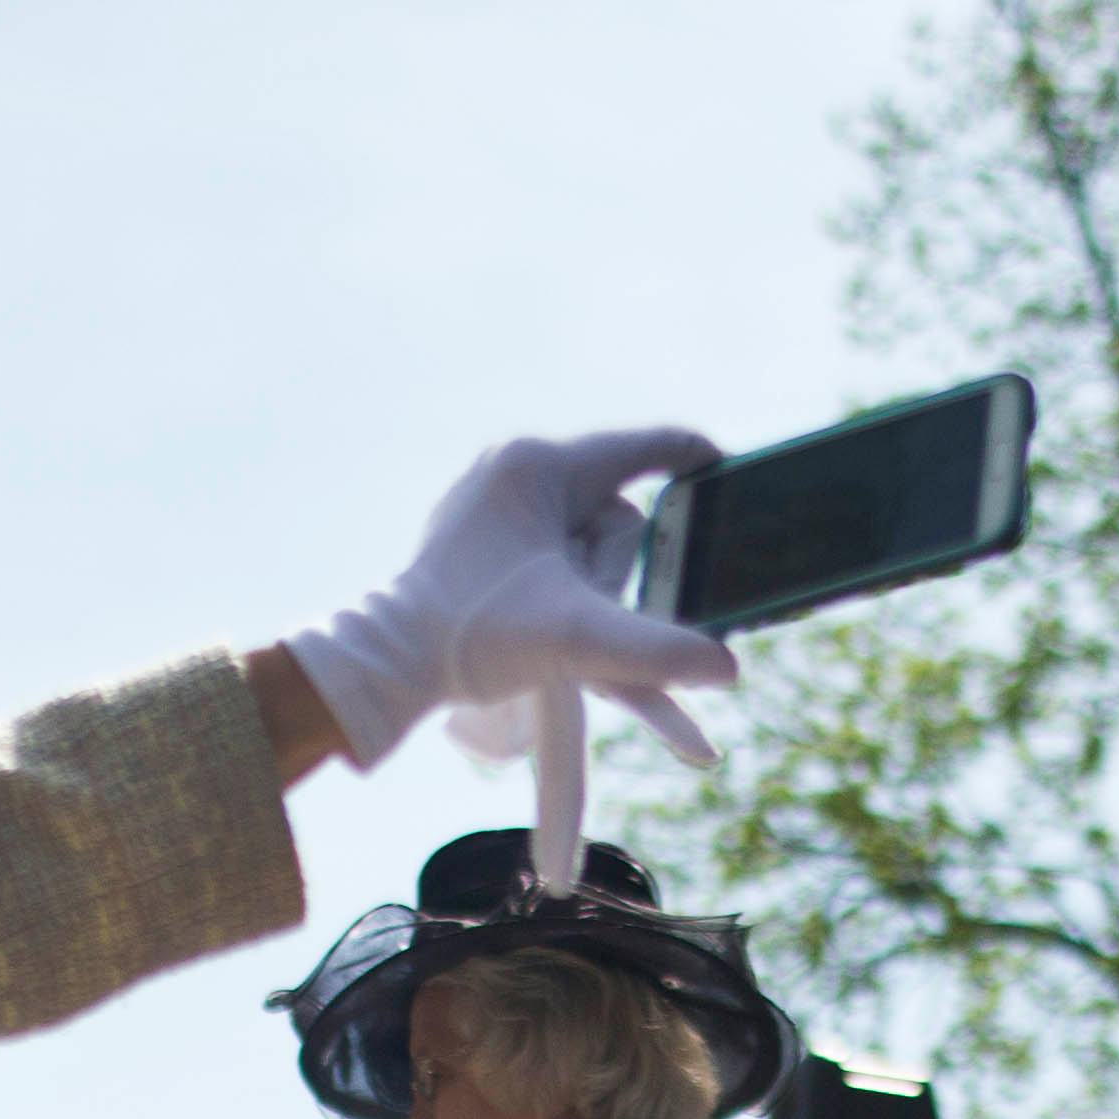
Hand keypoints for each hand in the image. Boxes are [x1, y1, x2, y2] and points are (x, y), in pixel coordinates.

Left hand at [281, 430, 740, 771]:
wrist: (391, 663)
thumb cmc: (477, 639)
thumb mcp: (577, 642)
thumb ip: (658, 651)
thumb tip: (727, 670)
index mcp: (539, 465)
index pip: (639, 448)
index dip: (691, 458)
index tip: (726, 467)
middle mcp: (513, 464)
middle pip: (613, 509)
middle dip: (612, 568)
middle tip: (576, 611)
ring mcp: (492, 493)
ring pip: (584, 532)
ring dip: (586, 581)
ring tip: (545, 621)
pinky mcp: (479, 525)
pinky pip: (551, 542)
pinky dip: (563, 578)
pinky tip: (538, 612)